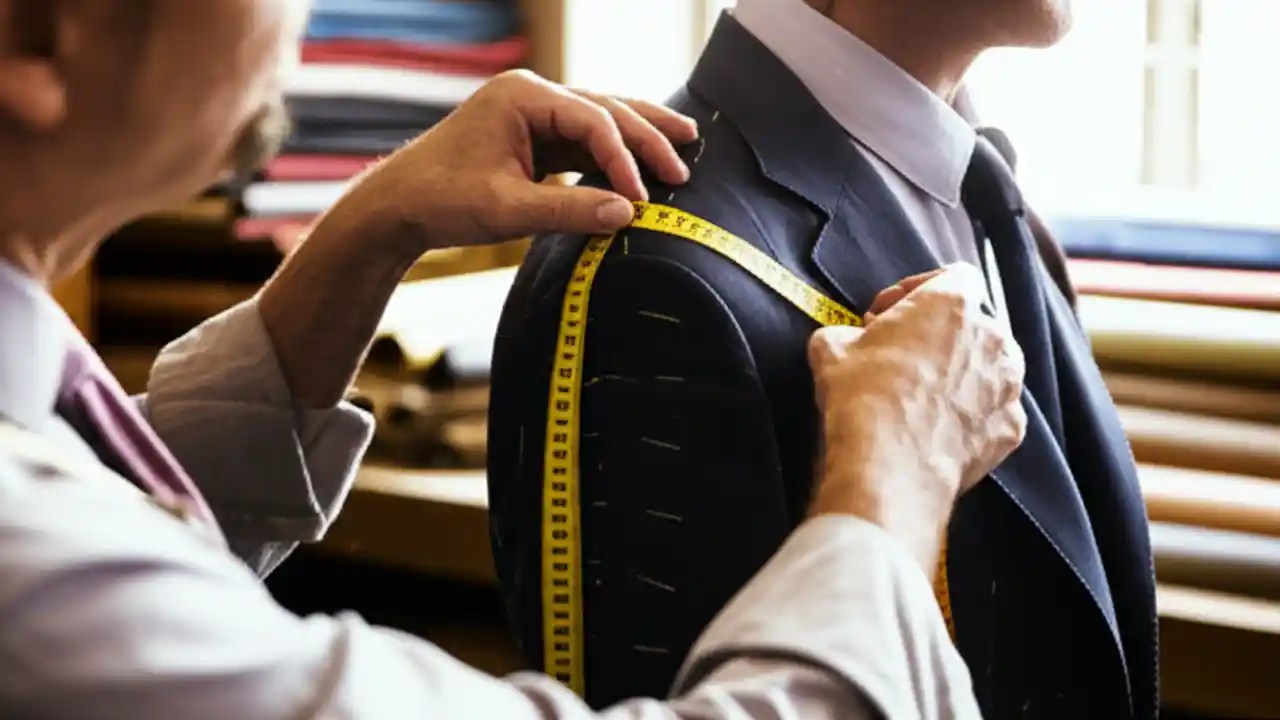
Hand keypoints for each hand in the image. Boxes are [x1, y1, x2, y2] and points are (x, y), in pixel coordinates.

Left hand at [330, 69, 697, 252]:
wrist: (400, 206)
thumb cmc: (444, 201)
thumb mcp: (508, 210)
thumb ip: (569, 209)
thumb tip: (627, 214)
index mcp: (523, 97)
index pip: (593, 120)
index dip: (623, 159)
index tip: (642, 197)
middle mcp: (532, 95)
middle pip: (606, 108)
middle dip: (647, 136)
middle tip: (684, 164)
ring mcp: (534, 113)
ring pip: (601, 117)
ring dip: (640, 134)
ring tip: (685, 141)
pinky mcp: (534, 136)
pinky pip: (585, 138)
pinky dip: (615, 150)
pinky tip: (643, 160)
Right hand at [806, 264, 1026, 571]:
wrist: (889, 465)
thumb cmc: (862, 395)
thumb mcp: (831, 347)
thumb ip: (848, 332)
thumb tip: (847, 342)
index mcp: (954, 302)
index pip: (952, 275)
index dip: (916, 290)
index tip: (889, 313)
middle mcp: (994, 336)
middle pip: (972, 321)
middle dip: (939, 333)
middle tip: (900, 354)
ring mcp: (1009, 384)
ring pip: (989, 364)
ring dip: (961, 371)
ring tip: (923, 393)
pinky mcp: (1012, 427)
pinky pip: (992, 409)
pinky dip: (970, 414)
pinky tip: (937, 427)